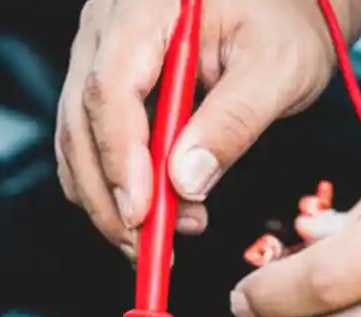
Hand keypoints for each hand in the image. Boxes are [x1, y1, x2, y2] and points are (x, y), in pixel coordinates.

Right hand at [55, 0, 360, 258]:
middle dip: (108, 195)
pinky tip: (150, 212)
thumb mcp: (280, 67)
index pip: (110, 89)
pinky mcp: (99, 80)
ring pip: (74, 139)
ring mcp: (95, 52)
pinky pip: (87, 140)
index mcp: (146, 5)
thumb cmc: (286, 19)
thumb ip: (234, 122)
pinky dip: (111, 185)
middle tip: (146, 247)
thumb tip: (185, 182)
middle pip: (80, 122)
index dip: (120, 158)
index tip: (141, 213)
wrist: (284, 4)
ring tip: (157, 238)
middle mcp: (106, 25)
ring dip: (107, 199)